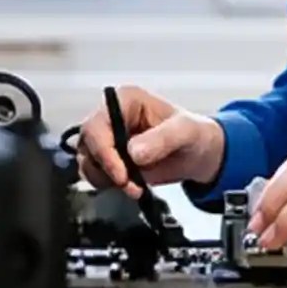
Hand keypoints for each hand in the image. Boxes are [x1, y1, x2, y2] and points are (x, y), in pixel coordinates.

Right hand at [75, 86, 224, 198]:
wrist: (199, 155)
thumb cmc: (194, 134)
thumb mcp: (185, 131)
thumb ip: (162, 139)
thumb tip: (134, 153)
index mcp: (124, 101)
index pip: (97, 124)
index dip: (103, 151)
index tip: (121, 174)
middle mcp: (110, 117)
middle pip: (87, 143)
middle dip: (105, 168)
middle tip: (129, 184)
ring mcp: (108, 139)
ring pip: (87, 160)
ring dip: (106, 179)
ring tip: (134, 186)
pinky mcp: (109, 158)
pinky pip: (95, 173)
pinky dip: (108, 184)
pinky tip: (130, 186)